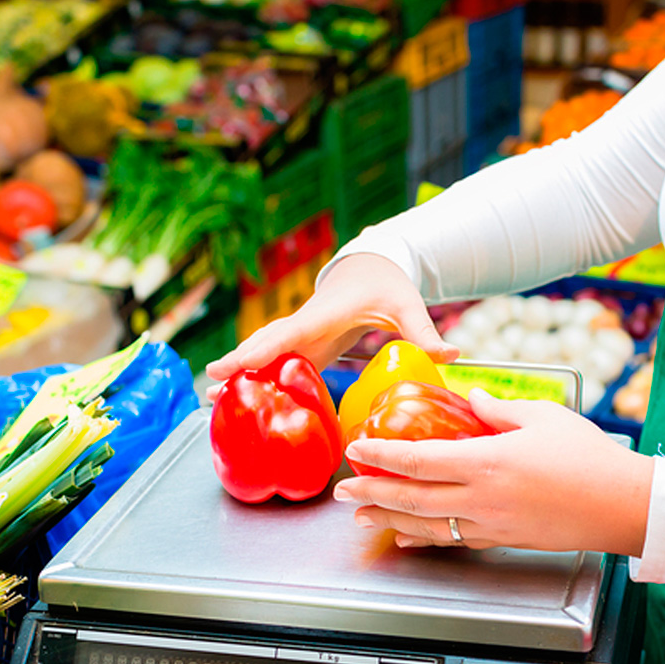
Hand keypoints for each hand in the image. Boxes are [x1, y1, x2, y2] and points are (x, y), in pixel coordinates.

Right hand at [204, 253, 458, 395]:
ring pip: (267, 353)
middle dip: (240, 363)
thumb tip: (453, 355)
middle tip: (211, 384)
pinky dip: (259, 377)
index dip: (264, 349)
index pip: (291, 332)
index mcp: (326, 314)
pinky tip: (242, 398)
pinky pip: (278, 362)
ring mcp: (304, 334)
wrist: (372, 265)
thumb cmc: (388, 283)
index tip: (238, 363)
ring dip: (242, 373)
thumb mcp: (408, 304)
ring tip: (212, 397)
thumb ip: (425, 332)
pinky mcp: (307, 345)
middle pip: (268, 344)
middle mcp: (308, 324)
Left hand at [332, 389, 653, 556]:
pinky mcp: (503, 540)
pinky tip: (408, 536)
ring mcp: (491, 524)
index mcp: (487, 462)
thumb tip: (469, 398)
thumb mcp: (543, 416)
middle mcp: (481, 499)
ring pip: (426, 526)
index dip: (381, 456)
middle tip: (342, 491)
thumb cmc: (589, 457)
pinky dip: (425, 539)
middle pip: (411, 498)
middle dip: (370, 493)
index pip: (418, 460)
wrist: (622, 505)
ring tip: (362, 515)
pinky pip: (453, 541)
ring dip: (389, 520)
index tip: (356, 450)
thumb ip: (498, 408)